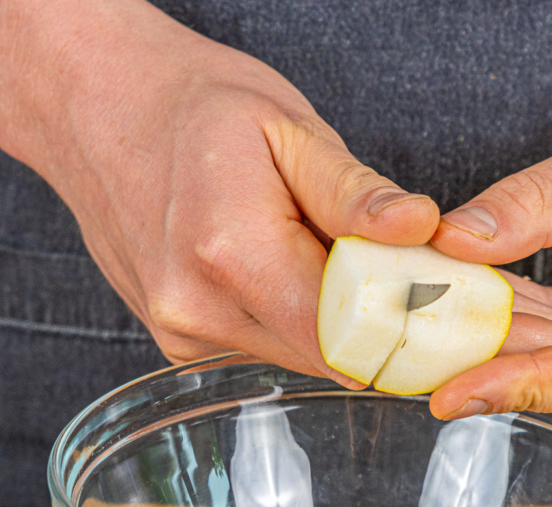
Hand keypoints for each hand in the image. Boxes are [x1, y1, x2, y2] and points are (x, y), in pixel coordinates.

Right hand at [8, 2, 438, 381]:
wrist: (93, 107)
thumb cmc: (190, 106)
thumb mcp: (286, 128)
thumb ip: (356, 194)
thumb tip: (424, 233)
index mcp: (230, 254)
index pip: (349, 336)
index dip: (413, 333)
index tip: (458, 318)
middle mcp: (197, 311)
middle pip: (331, 356)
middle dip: (388, 329)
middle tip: (428, 289)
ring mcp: (181, 333)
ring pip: (302, 356)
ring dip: (345, 326)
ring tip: (359, 268)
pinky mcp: (179, 339)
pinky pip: (267, 345)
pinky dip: (302, 320)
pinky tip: (304, 274)